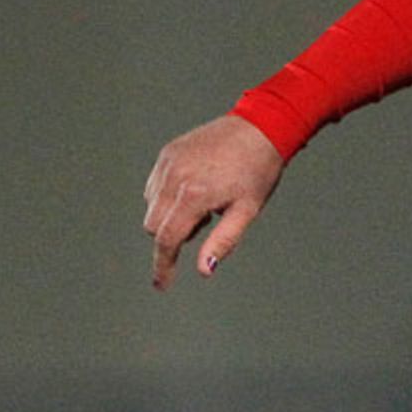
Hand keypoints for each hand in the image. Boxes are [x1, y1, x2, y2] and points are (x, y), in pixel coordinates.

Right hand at [142, 115, 284, 290]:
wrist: (260, 127)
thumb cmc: (259, 172)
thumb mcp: (247, 210)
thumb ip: (223, 241)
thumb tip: (204, 271)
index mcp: (194, 195)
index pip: (167, 239)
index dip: (163, 265)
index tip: (162, 284)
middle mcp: (174, 178)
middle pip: (154, 226)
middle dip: (172, 236)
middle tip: (206, 221)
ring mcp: (168, 163)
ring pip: (151, 205)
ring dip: (170, 216)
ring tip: (206, 202)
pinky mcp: (167, 152)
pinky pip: (154, 185)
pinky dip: (167, 196)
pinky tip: (196, 187)